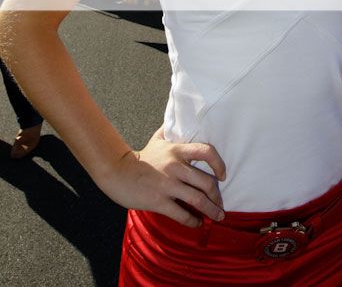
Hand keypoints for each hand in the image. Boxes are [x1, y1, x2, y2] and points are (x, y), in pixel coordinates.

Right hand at [100, 126, 226, 227]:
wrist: (118, 172)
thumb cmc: (141, 157)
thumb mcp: (157, 140)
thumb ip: (170, 131)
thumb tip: (178, 118)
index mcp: (177, 150)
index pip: (206, 151)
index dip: (219, 163)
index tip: (223, 175)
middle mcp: (176, 166)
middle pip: (206, 182)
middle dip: (217, 196)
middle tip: (221, 204)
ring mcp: (168, 185)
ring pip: (197, 200)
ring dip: (211, 210)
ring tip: (217, 217)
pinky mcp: (159, 201)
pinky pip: (181, 214)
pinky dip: (193, 221)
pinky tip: (197, 223)